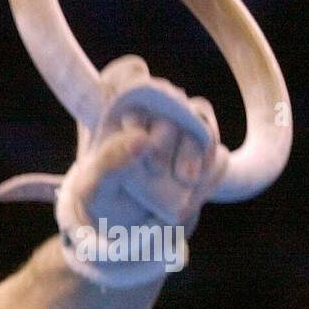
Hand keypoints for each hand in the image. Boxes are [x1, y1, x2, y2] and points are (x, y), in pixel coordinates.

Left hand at [58, 54, 228, 239]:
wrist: (131, 232)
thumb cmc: (101, 204)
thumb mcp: (92, 191)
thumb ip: (108, 163)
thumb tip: (140, 138)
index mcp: (110, 116)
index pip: (123, 76)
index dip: (131, 78)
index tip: (133, 110)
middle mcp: (146, 114)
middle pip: (166, 98)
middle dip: (166, 132)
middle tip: (154, 168)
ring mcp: (177, 128)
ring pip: (198, 117)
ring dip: (194, 149)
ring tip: (183, 181)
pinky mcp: (201, 149)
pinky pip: (216, 146)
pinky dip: (209, 167)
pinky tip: (193, 188)